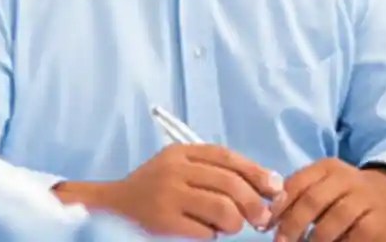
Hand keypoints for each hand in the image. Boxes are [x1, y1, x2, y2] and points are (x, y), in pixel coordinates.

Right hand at [52, 144, 283, 238]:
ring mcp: (167, 197)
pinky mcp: (162, 224)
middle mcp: (174, 170)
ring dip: (235, 222)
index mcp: (180, 152)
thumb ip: (216, 171)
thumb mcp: (181, 168)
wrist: (110, 208)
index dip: (256, 172)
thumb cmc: (155, 188)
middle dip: (254, 203)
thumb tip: (267, 186)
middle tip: (263, 217)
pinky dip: (212, 235)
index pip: (227, 157)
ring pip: (222, 209)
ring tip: (230, 226)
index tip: (275, 187)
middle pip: (229, 184)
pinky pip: (204, 232)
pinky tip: (206, 232)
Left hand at [269, 159, 385, 241]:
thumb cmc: (349, 193)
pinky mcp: (381, 225)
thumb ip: (298, 193)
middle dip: (292, 225)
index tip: (265, 225)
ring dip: (313, 240)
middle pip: (313, 201)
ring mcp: (367, 201)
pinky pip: (355, 238)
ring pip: (333, 222)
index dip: (278, 206)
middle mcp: (349, 179)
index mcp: (329, 168)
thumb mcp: (326, 183)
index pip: (297, 183)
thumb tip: (268, 218)